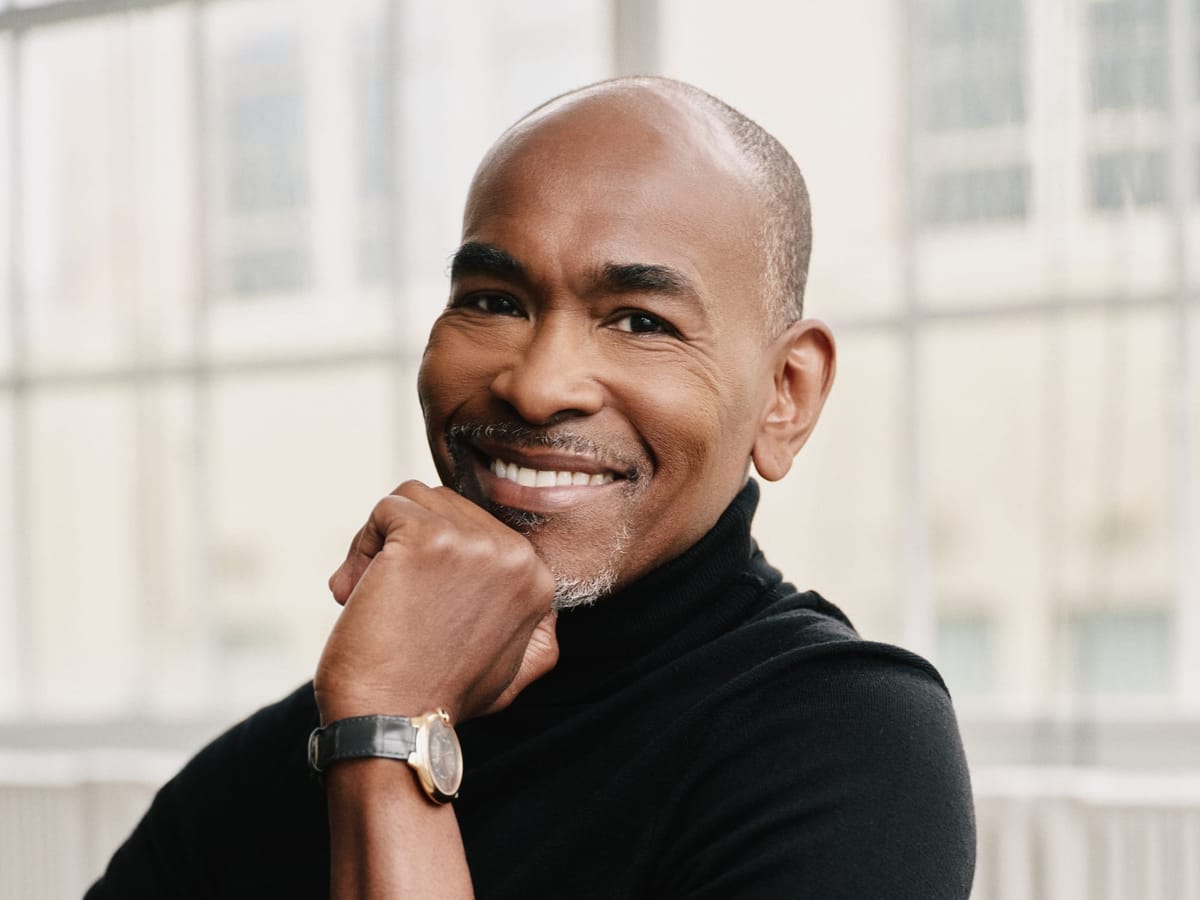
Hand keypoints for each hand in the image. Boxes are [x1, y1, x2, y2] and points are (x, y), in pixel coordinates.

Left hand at [314, 481, 557, 725]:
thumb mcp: (514, 673)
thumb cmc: (440, 701)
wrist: (396, 726)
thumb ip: (536, 635)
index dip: (435, 560)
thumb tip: (545, 612)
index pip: (478, 529)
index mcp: (536, 579)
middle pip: (446, 506)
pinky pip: (387, 508)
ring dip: (380, 542)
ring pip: (414, 499)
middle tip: (384, 599)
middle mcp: (513, 554)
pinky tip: (353, 589)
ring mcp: (472, 542)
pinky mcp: (425, 537)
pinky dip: (362, 543)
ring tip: (364, 593)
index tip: (415, 604)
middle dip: (404, 545)